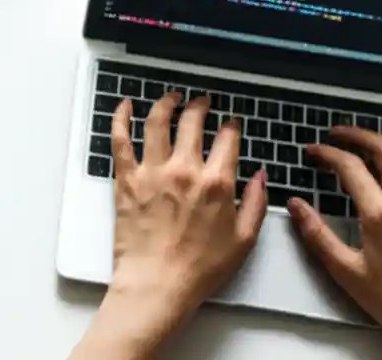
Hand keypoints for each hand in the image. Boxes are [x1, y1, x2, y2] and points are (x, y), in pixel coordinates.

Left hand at [71, 94, 267, 359]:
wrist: (157, 284)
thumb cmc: (200, 269)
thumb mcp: (244, 240)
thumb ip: (256, 203)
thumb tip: (260, 176)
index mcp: (217, 182)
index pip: (227, 139)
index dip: (231, 125)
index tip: (230, 122)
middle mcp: (185, 170)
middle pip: (193, 122)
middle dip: (200, 106)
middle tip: (202, 101)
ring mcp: (153, 172)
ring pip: (157, 122)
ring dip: (166, 103)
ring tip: (172, 97)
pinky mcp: (126, 179)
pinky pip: (120, 139)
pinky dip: (121, 117)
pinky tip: (124, 105)